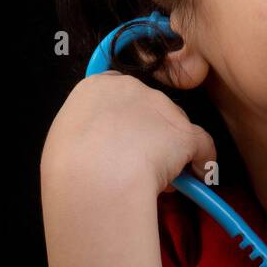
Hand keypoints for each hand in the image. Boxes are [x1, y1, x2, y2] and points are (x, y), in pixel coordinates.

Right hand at [41, 70, 218, 198]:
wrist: (96, 178)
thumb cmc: (70, 164)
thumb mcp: (64, 136)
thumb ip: (87, 130)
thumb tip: (99, 142)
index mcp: (99, 86)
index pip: (122, 93)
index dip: (128, 117)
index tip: (126, 136)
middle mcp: (134, 89)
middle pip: (151, 109)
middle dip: (150, 135)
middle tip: (140, 164)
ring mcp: (161, 108)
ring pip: (174, 128)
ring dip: (172, 150)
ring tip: (160, 180)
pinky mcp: (183, 132)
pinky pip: (202, 146)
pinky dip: (202, 161)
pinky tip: (198, 177)